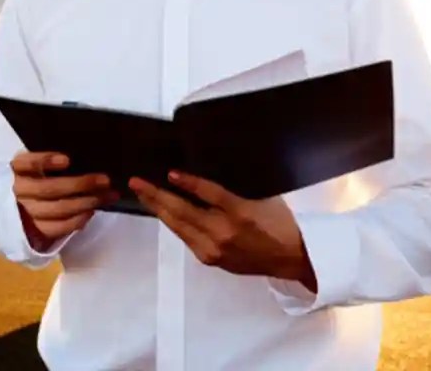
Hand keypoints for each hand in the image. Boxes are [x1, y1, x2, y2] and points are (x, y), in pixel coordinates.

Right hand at [12, 152, 117, 251]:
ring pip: (56, 209)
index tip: (67, 160)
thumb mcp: (38, 163)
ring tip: (106, 197)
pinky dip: (76, 221)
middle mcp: (19, 190)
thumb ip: (53, 160)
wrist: (17, 205)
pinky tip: (91, 212)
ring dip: (85, 203)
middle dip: (80, 184)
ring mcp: (25, 211)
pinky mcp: (34, 230)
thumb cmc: (36, 176)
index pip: (26, 163)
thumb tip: (87, 159)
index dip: (45, 161)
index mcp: (18, 168)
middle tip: (105, 180)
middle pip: (49, 189)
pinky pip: (57, 228)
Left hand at [129, 171, 316, 290]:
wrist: (293, 258)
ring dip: (158, 209)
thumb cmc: (280, 222)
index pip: (208, 193)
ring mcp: (214, 249)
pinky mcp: (211, 259)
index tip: (170, 172)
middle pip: (183, 212)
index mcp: (241, 213)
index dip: (188, 182)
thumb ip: (232, 189)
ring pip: (178, 226)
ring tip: (142, 193)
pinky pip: (185, 237)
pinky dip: (173, 223)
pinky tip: (161, 211)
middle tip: (137, 182)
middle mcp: (224, 232)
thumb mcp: (263, 196)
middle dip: (156, 195)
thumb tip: (201, 176)